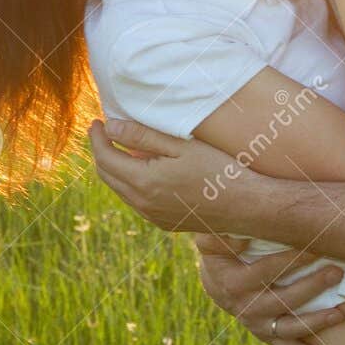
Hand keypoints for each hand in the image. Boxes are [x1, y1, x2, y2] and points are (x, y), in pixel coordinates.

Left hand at [88, 119, 241, 233]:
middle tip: (104, 132)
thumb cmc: (218, 170)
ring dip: (116, 168)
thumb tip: (111, 128)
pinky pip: (136, 201)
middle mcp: (143, 204)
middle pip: (107, 176)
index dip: (97, 138)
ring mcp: (153, 216)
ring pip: (121, 190)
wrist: (246, 206)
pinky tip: (145, 168)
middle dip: (101, 151)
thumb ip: (142, 136)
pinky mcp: (164, 223)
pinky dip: (131, 182)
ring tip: (123, 146)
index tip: (97, 122)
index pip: (105, 158)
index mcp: (144, 183)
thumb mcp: (181, 146)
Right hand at [194, 233, 344, 344]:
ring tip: (340, 314)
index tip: (316, 246)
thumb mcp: (212, 239)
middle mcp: (247, 308)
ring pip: (289, 327)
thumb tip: (243, 237)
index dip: (293, 258)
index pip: (268, 270)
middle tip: (337, 272)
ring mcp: (257, 324)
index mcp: (235, 283)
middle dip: (313, 286)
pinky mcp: (266, 334)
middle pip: (285, 299)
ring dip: (316, 322)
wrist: (216, 282)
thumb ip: (224, 234)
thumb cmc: (220, 253)